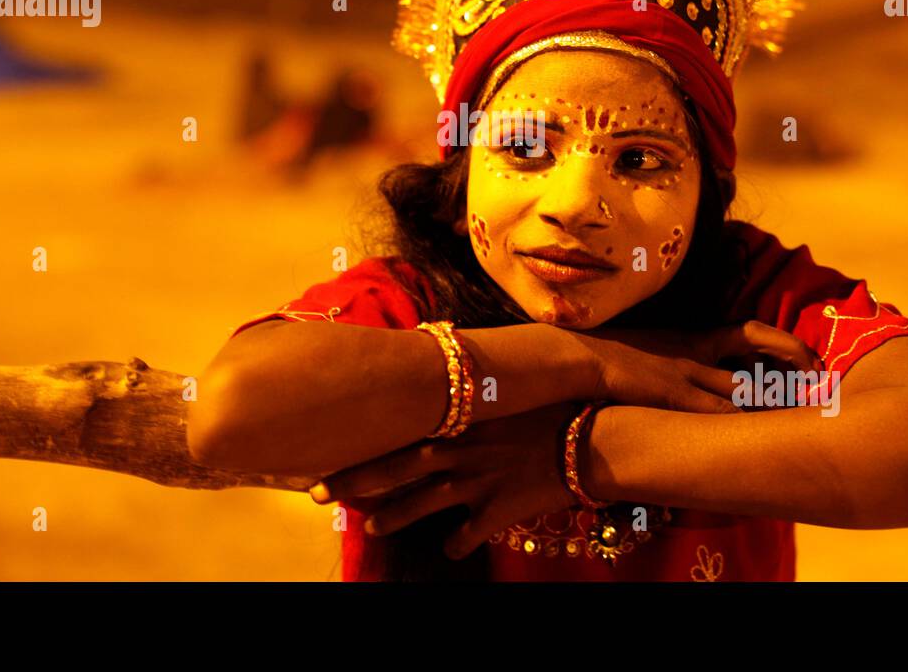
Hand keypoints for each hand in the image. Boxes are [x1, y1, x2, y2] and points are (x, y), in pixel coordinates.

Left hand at [309, 403, 579, 559]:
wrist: (590, 439)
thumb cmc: (550, 406)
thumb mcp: (507, 389)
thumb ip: (473, 386)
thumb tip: (446, 355)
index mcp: (459, 419)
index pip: (397, 429)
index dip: (359, 441)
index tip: (323, 447)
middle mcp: (460, 450)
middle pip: (395, 468)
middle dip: (354, 481)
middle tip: (316, 493)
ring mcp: (477, 482)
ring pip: (422, 504)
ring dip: (392, 518)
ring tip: (369, 528)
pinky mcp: (497, 509)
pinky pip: (467, 535)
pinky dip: (456, 545)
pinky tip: (448, 550)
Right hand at [571, 320, 822, 413]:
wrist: (577, 353)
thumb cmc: (606, 351)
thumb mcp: (650, 346)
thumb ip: (675, 355)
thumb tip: (692, 368)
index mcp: (692, 337)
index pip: (748, 332)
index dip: (781, 343)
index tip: (808, 355)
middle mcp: (697, 352)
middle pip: (757, 354)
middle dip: (793, 364)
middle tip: (822, 376)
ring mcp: (686, 374)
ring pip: (743, 385)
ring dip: (774, 397)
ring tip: (808, 408)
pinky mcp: (673, 395)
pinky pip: (716, 413)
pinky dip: (741, 424)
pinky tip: (763, 437)